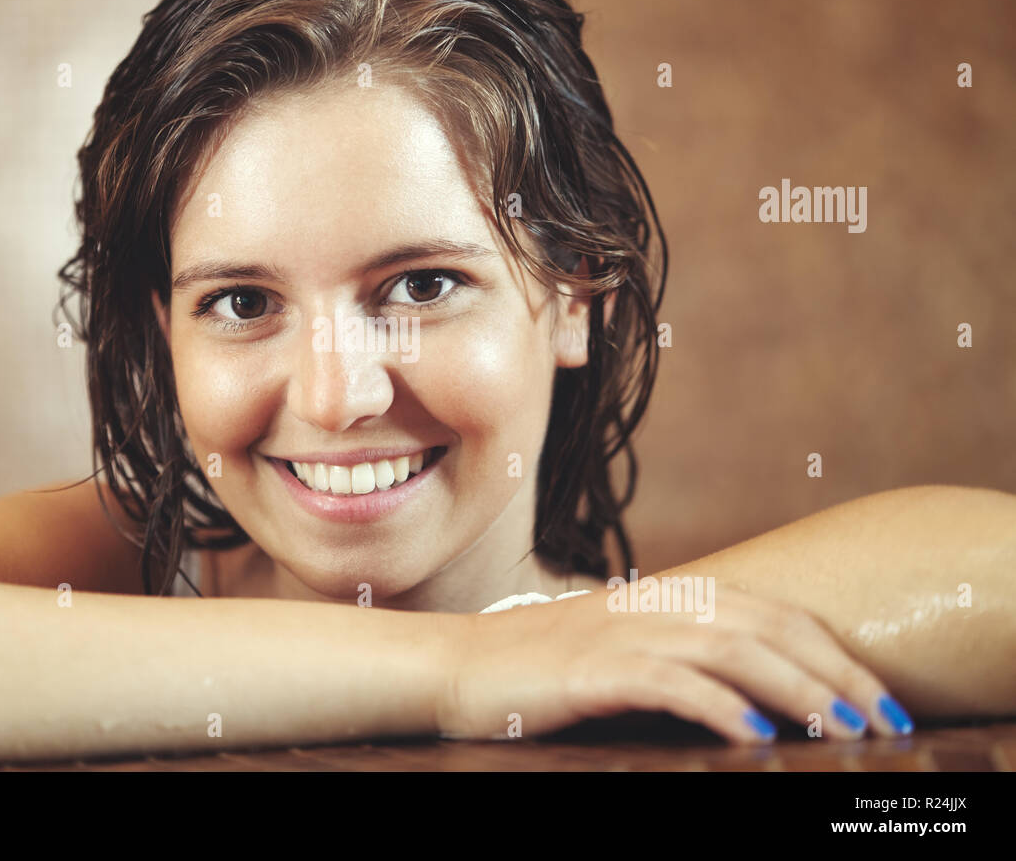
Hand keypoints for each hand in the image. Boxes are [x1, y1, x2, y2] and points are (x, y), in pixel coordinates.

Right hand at [438, 580, 913, 742]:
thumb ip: (678, 653)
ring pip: (729, 647)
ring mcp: (618, 634)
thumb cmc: (538, 669)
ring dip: (795, 689)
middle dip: (835, 671)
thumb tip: (749, 689)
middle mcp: (650, 606)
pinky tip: (754, 739)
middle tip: (886, 719)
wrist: (453, 665)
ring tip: (840, 730)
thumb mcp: (619, 651)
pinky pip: (667, 682)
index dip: (831, 650)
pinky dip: (719, 707)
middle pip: (764, 625)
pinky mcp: (588, 671)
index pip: (770, 612)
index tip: (878, 695)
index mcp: (664, 599)